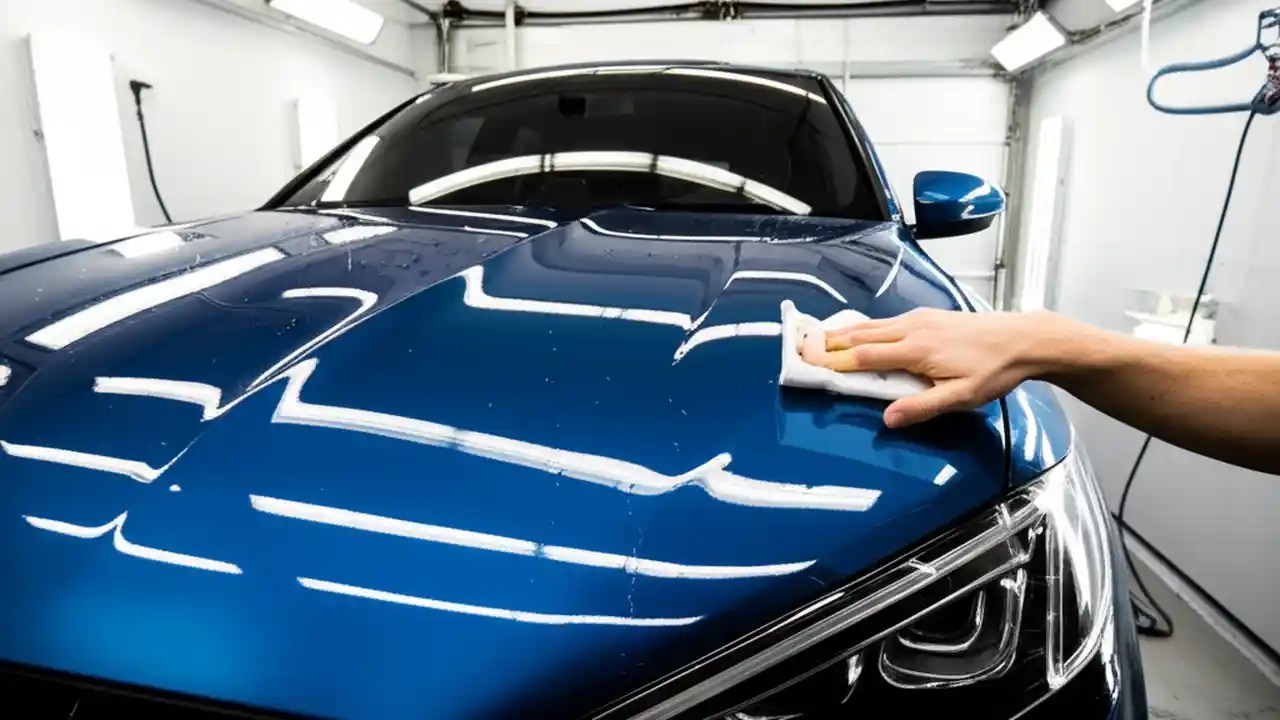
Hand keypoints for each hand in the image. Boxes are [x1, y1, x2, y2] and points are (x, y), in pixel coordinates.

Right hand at [800, 309, 1070, 427]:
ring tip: (821, 338)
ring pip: (872, 326)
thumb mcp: (960, 397)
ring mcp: (920, 319)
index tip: (811, 364)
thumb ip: (922, 407)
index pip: (865, 357)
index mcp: (916, 350)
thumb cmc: (994, 371)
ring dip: (845, 333)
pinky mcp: (928, 316)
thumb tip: (888, 419)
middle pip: (861, 336)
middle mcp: (912, 329)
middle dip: (831, 343)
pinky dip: (865, 328)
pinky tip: (860, 332)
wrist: (1023, 339)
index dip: (835, 361)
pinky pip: (886, 321)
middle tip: (802, 347)